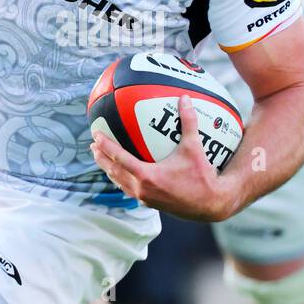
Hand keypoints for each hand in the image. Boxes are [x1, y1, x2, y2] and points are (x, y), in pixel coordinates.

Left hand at [90, 95, 239, 222]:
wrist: (211, 204)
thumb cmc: (202, 176)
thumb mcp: (194, 147)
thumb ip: (188, 122)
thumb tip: (185, 99)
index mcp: (147, 176)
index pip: (119, 158)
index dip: (105, 145)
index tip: (95, 135)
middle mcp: (142, 189)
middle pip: (114, 171)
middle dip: (101, 158)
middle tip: (92, 146)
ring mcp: (145, 198)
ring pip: (120, 183)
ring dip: (109, 170)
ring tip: (101, 160)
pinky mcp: (151, 204)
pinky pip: (130, 190)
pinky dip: (122, 180)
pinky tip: (123, 175)